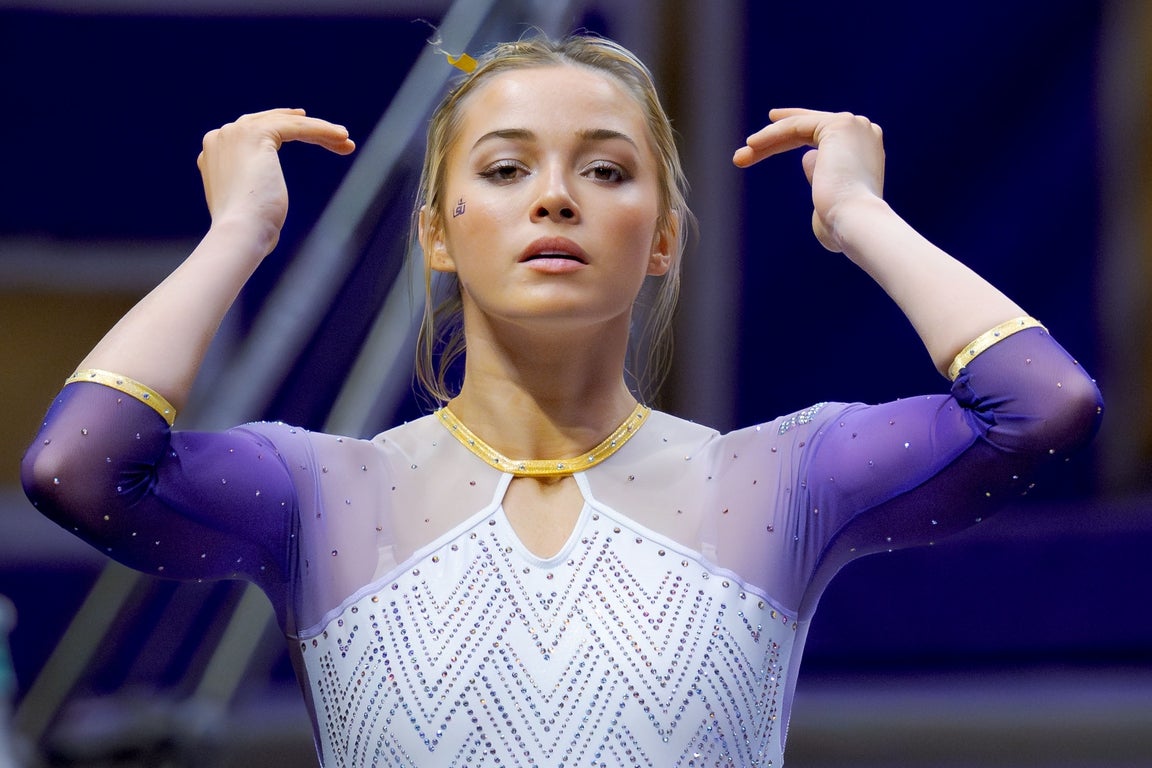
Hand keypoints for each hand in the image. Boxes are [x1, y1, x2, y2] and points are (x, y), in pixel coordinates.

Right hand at [197, 108, 354, 253]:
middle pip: (269, 122)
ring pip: (285, 123)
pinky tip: (341, 138)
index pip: (252, 133)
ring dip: (319, 129)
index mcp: (215, 155)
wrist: (240, 233)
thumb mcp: (252, 209)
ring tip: (345, 139)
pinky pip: (295, 127)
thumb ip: (254, 196)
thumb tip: (266, 203)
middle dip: (304, 126)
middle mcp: (220, 138)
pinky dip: (320, 130)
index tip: (306, 130)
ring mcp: (235, 133)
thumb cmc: (250, 232)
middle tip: (331, 131)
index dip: (281, 129)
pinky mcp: (255, 135)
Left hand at [733, 108, 883, 251]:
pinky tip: (752, 146)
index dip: (791, 135)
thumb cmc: (843, 227)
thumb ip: (820, 184)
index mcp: (864, 149)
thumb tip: (808, 159)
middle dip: (773, 140)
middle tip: (746, 151)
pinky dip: (772, 135)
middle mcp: (861, 131)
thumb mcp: (827, 206)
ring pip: (799, 127)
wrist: (856, 223)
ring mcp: (852, 125)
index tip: (765, 140)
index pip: (821, 135)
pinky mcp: (837, 125)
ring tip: (740, 158)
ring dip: (767, 142)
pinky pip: (796, 126)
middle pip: (808, 129)